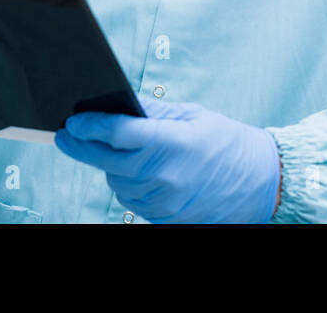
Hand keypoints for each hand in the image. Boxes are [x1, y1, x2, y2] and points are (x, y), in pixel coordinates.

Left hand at [54, 94, 280, 222]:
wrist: (261, 183)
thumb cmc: (227, 143)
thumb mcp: (192, 116)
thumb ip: (151, 112)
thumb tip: (115, 105)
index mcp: (174, 143)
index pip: (119, 134)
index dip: (91, 126)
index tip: (72, 121)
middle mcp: (167, 177)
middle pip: (108, 162)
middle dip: (82, 147)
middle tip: (66, 136)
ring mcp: (165, 203)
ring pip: (117, 184)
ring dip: (108, 167)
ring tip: (112, 151)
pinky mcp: (166, 220)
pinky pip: (131, 201)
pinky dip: (126, 185)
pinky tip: (134, 172)